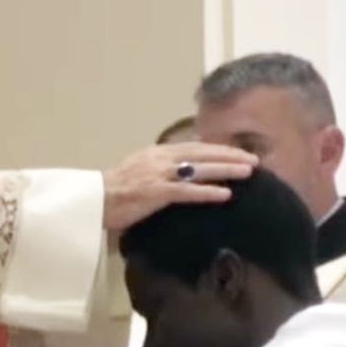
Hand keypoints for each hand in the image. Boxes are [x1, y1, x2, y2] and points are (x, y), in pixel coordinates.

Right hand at [101, 144, 256, 233]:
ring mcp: (159, 174)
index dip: (218, 148)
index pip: (194, 146)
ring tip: (249, 172)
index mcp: (156, 152)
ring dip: (226, 169)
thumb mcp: (138, 170)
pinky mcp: (156, 192)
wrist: (91, 200)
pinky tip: (226, 194)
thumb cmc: (112, 191)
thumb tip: (182, 171)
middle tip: (253, 159)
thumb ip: (160, 168)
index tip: (238, 152)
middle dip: (230, 155)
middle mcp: (161, 158)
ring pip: (201, 168)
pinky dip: (208, 191)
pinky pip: (188, 191)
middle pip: (203, 152)